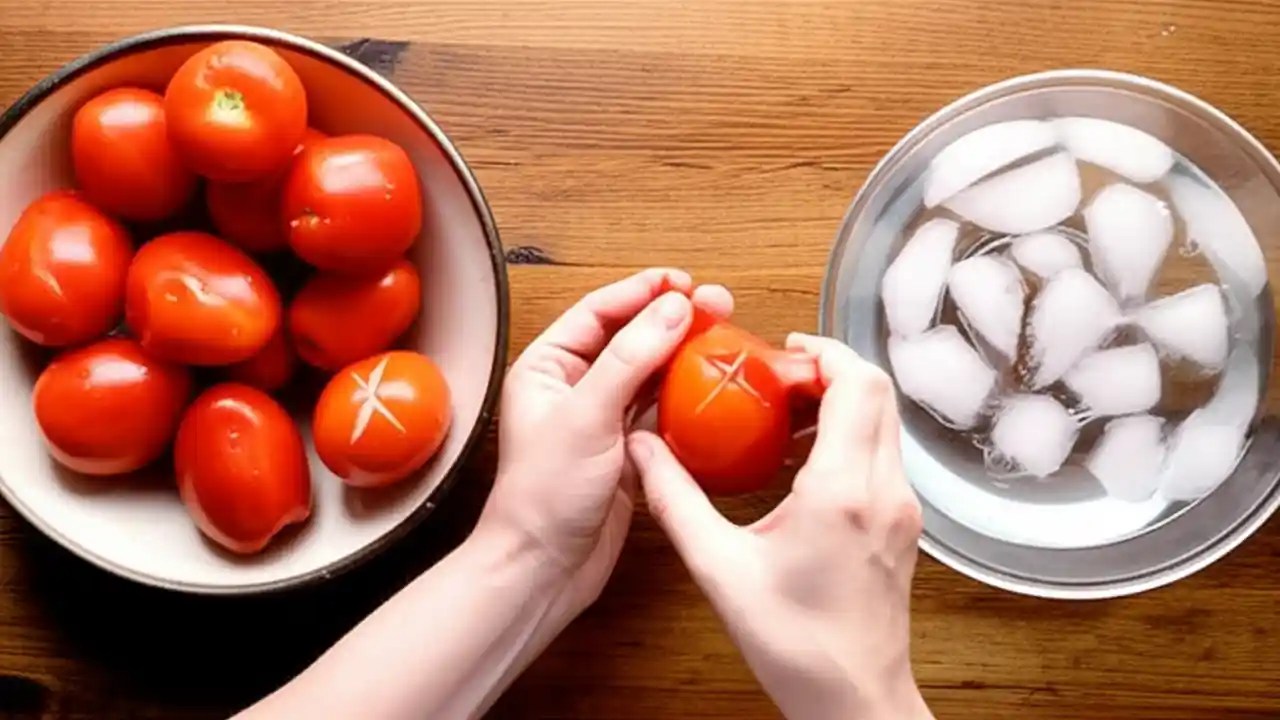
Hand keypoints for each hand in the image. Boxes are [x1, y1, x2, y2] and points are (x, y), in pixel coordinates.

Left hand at [479, 268, 732, 616]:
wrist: (543, 569)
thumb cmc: (542, 497)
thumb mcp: (586, 416)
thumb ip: (631, 358)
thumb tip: (672, 307)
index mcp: (547, 368)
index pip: (599, 311)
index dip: (643, 290)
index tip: (684, 281)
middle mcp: (573, 389)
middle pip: (630, 337)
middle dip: (674, 318)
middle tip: (718, 304)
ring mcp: (602, 421)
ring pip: (651, 374)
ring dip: (685, 355)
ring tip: (724, 337)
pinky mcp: (626, 452)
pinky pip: (662, 412)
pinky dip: (687, 399)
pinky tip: (712, 389)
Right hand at [629, 334, 932, 719]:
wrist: (853, 700)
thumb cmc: (796, 647)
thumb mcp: (719, 569)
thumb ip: (676, 502)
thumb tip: (642, 451)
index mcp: (842, 492)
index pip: (856, 384)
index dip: (822, 352)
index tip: (780, 353)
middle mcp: (884, 491)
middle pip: (877, 391)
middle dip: (828, 369)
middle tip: (776, 377)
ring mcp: (901, 507)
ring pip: (884, 421)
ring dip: (840, 402)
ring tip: (782, 415)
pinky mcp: (902, 523)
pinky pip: (881, 453)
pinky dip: (848, 436)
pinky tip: (799, 462)